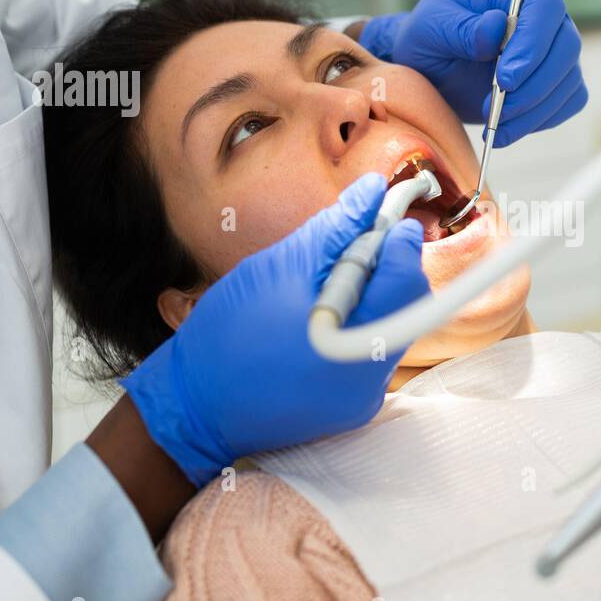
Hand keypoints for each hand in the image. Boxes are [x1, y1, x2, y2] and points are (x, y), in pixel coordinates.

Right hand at [120, 174, 428, 486]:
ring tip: (329, 282)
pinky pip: (373, 354)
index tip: (385, 216)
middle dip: (388, 267)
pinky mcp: (353, 408)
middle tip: (355, 244)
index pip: (406, 279)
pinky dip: (360, 326)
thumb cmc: (227, 334)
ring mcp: (364, 397)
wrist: (194, 405)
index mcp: (353, 340)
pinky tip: (323, 317)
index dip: (400, 241)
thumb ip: (334, 229)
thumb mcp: (279, 268)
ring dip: (374, 295)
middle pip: (407, 305)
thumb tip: (372, 192)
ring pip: (393, 327)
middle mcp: (370, 377)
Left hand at [360, 0, 587, 146]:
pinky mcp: (556, 83)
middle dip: (536, 84)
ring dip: (534, 109)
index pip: (545, 6)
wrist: (431, 71)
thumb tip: (495, 27)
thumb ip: (460, 28)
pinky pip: (567, 103)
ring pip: (568, 80)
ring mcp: (553, 51)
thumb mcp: (430, 28)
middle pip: (567, 46)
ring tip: (495, 124)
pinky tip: (506, 130)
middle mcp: (542, 17)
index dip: (533, 42)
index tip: (506, 78)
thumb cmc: (429, 39)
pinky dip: (539, 121)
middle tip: (500, 108)